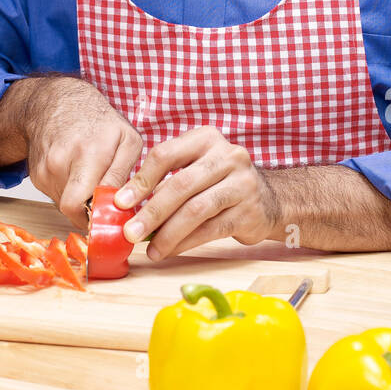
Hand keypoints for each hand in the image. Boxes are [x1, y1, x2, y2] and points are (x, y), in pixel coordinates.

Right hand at [22, 78, 143, 224]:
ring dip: (79, 200)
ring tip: (88, 178)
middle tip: (101, 206)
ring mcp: (45, 169)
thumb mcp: (127, 140)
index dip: (98, 218)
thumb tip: (119, 206)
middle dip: (87, 213)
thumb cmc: (97, 121)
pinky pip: (55, 196)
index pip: (85, 204)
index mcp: (90, 152)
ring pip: (64, 204)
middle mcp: (62, 161)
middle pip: (70, 209)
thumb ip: (124, 174)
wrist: (56, 103)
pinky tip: (74, 173)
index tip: (110, 221)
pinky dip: (68, 192)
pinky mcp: (36, 175)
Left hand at [113, 126, 278, 259]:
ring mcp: (241, 183)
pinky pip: (210, 230)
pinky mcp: (249, 212)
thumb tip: (128, 207)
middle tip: (130, 232)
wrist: (269, 199)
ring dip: (168, 233)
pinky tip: (170, 250)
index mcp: (206, 138)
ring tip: (150, 249)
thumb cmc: (220, 183)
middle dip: (151, 212)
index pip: (165, 155)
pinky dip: (186, 243)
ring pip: (196, 210)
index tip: (121, 202)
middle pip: (180, 185)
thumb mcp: (196, 169)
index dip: (141, 180)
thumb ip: (166, 181)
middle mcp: (227, 156)